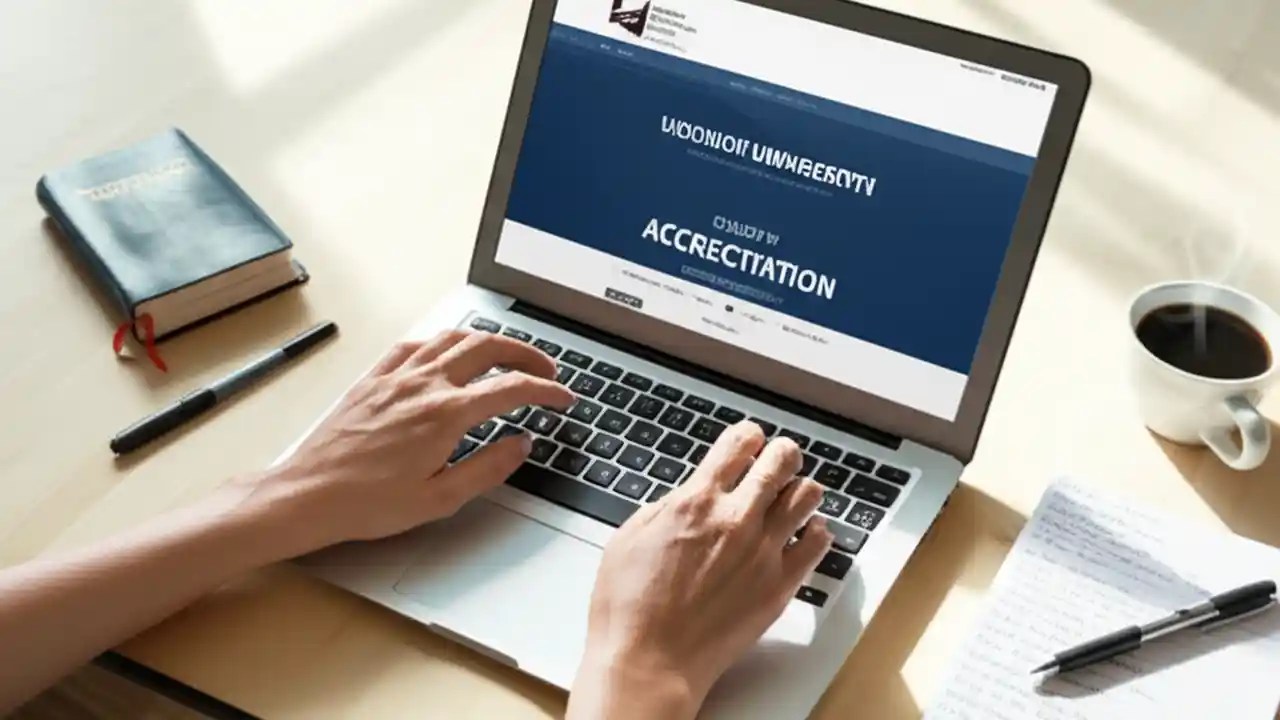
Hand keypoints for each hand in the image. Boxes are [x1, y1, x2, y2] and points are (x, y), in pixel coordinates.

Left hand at [234, 329, 573, 555]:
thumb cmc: (368, 503)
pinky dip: (444, 342)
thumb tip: (520, 445)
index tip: (563, 397)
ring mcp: (397, 377)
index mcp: (446, 415)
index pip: (512, 389)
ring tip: (507, 355)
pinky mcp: (375, 378)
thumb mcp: (440, 499)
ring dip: (489, 341)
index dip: (547, 391)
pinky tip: (449, 353)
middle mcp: (424, 385)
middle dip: (526, 354)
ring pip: (454, 338)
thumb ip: (488, 468)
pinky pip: (417, 345)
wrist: (309, 494)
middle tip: (546, 370)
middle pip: (488, 348)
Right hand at [568, 422, 833, 719]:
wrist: (649, 661)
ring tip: (792, 497)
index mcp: (695, 502)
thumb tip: (687, 496)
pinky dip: (815, 532)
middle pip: (781, 461)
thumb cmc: (629, 608)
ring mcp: (763, 552)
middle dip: (781, 453)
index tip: (750, 440)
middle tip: (779, 459)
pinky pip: (819, 543)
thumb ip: (665, 508)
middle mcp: (735, 519)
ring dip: (800, 489)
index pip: (738, 444)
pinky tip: (803, 535)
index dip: (747, 436)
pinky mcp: (780, 586)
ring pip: (807, 496)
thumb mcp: (628, 538)